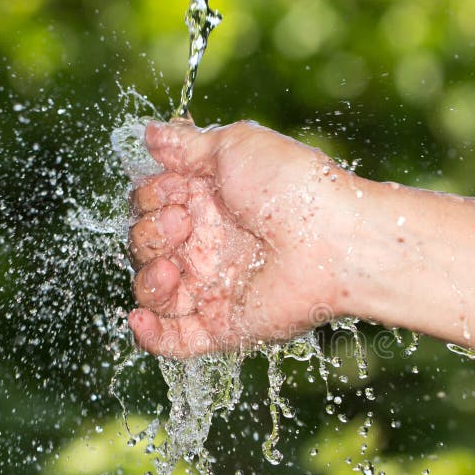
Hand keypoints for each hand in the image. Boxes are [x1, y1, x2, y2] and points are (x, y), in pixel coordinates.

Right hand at [127, 120, 358, 356]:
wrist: (334, 240)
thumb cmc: (292, 187)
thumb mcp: (235, 148)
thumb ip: (187, 146)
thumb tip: (151, 133)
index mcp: (208, 204)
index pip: (152, 205)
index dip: (150, 197)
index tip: (171, 187)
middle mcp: (207, 247)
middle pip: (146, 247)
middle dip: (149, 233)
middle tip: (184, 220)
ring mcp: (213, 289)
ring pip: (153, 293)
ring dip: (147, 279)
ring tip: (171, 268)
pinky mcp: (223, 327)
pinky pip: (175, 341)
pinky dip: (150, 335)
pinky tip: (140, 317)